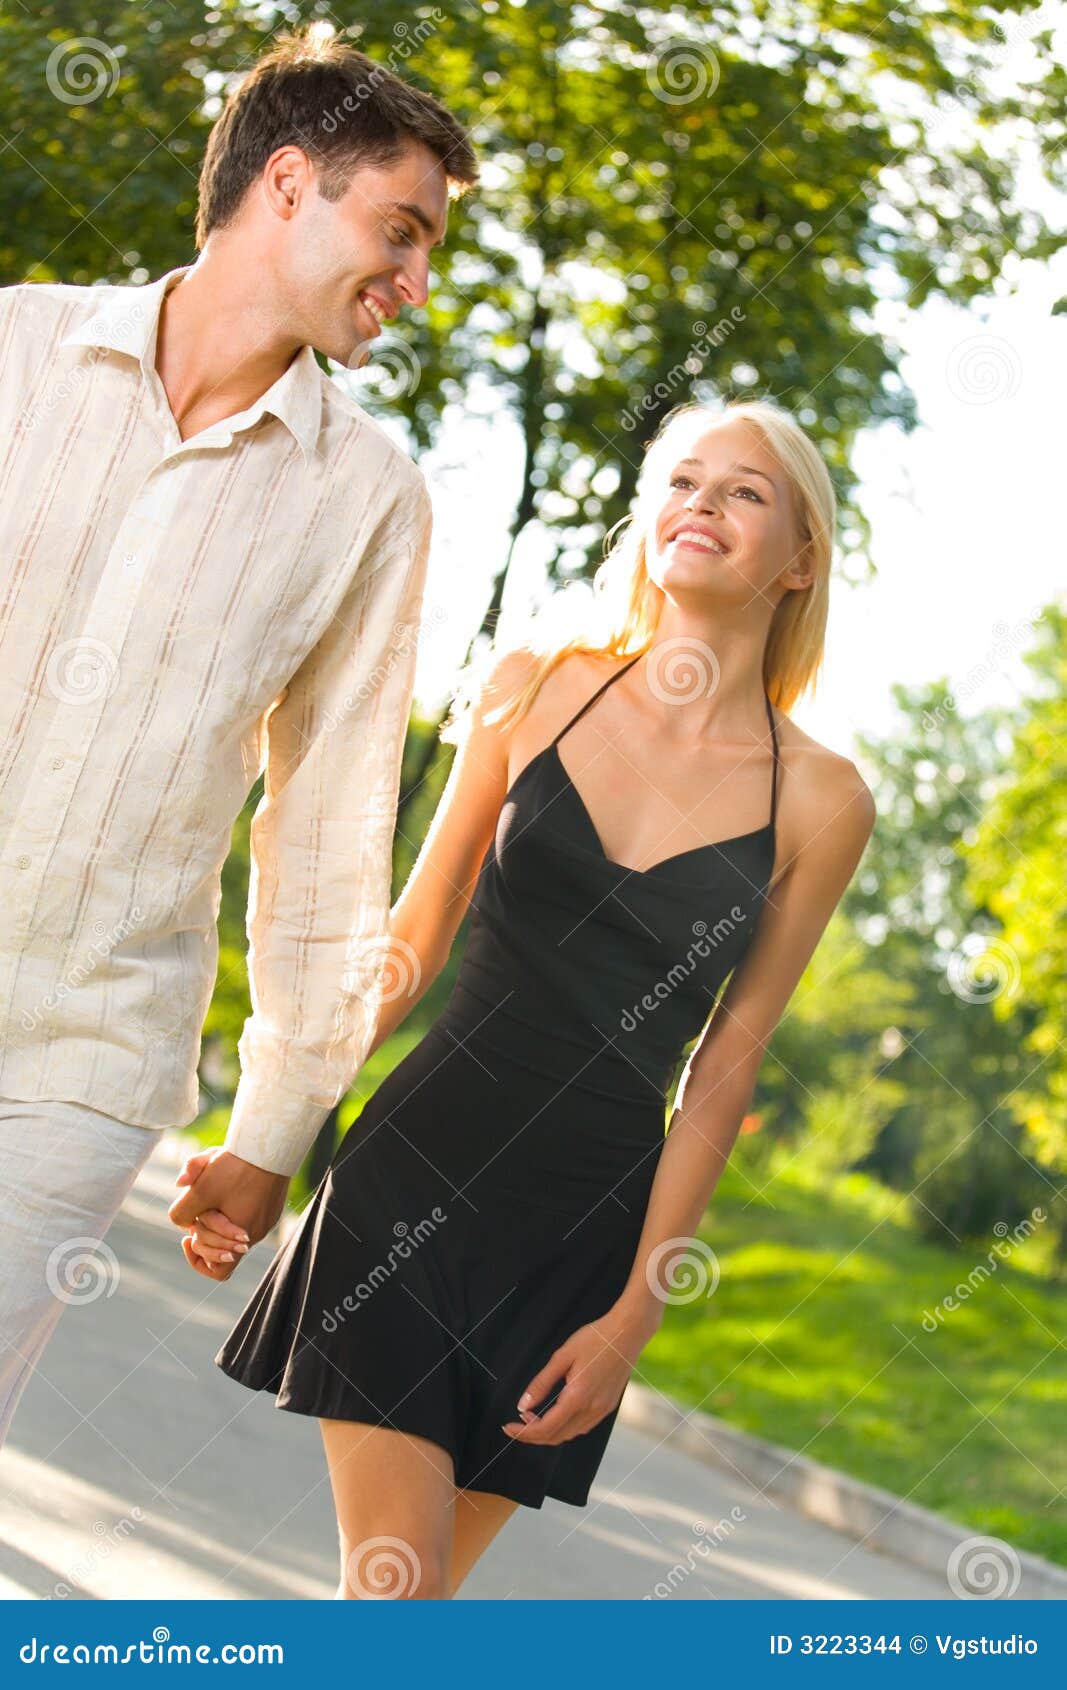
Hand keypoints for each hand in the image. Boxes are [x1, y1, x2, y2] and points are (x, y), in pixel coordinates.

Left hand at [168, 1146, 289, 1281]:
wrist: (270, 1144)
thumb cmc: (236, 1167)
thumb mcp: (200, 1188)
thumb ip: (181, 1210)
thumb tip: (178, 1217)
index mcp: (238, 1236)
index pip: (217, 1269)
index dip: (197, 1256)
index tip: (188, 1236)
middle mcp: (256, 1233)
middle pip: (223, 1250)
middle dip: (204, 1234)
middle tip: (197, 1215)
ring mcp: (266, 1220)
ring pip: (235, 1231)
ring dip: (218, 1218)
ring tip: (211, 1193)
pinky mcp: (272, 1206)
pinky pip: (249, 1216)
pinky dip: (234, 1207)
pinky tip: (229, 1184)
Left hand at [501, 1304, 655, 1446]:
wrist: (628, 1332)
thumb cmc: (595, 1339)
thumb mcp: (562, 1356)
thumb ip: (541, 1383)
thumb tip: (522, 1405)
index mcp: (578, 1397)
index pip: (545, 1428)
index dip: (523, 1432)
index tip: (507, 1427)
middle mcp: (592, 1410)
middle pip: (556, 1437)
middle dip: (532, 1435)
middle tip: (515, 1424)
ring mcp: (602, 1410)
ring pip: (569, 1434)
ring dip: (548, 1432)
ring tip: (532, 1417)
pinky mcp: (608, 1406)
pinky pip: (582, 1427)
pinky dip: (564, 1427)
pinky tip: (555, 1414)